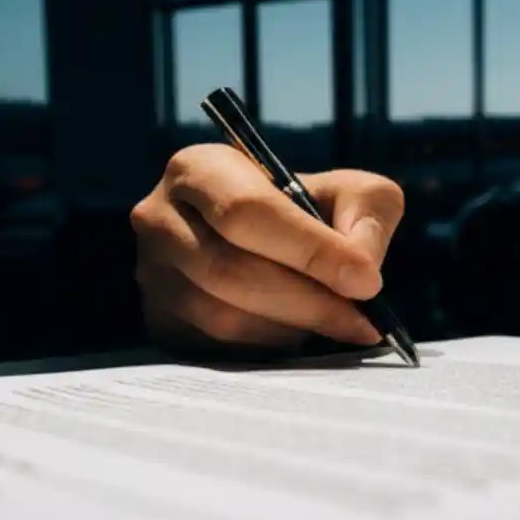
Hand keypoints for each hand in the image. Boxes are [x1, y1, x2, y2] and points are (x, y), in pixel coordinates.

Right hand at [130, 144, 404, 353]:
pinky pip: (216, 350)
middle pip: (230, 270)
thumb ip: (367, 214)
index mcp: (200, 169)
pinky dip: (270, 348)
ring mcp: (152, 276)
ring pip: (223, 318)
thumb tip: (361, 264)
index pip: (247, 210)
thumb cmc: (309, 214)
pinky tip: (301, 336)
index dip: (309, 249)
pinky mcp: (159, 324)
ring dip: (291, 327)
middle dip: (309, 300)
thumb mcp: (349, 193)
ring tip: (335, 323)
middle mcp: (160, 219)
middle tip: (364, 320)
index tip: (365, 281)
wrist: (269, 248)